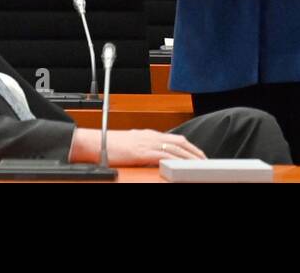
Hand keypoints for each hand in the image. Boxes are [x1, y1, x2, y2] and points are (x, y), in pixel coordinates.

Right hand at [69, 127, 205, 165]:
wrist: (95, 142)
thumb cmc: (109, 145)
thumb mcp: (132, 145)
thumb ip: (144, 148)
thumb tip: (153, 157)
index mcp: (149, 134)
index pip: (176, 138)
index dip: (189, 146)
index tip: (198, 154)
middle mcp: (151, 136)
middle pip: (180, 142)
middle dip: (194, 151)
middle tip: (204, 160)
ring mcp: (147, 144)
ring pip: (175, 148)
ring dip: (189, 157)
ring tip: (199, 164)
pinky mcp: (142, 152)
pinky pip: (163, 156)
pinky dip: (175, 160)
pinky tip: (182, 166)